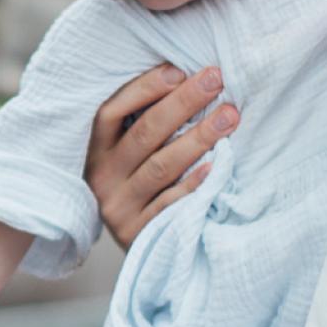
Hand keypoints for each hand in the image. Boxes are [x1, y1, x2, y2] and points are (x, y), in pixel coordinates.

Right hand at [87, 65, 236, 248]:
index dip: (143, 89)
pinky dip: (193, 184)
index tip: (178, 71)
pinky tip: (216, 166)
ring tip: (229, 116)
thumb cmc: (142, 191)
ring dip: (197, 138)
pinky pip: (170, 204)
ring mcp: (120, 208)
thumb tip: (185, 79)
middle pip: (143, 134)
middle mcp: (103, 179)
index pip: (111, 112)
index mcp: (97, 154)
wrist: (142, 255)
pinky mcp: (140, 233)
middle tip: (215, 79)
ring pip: (160, 167)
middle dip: (182, 103)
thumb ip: (144, 127)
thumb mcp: (129, 160)